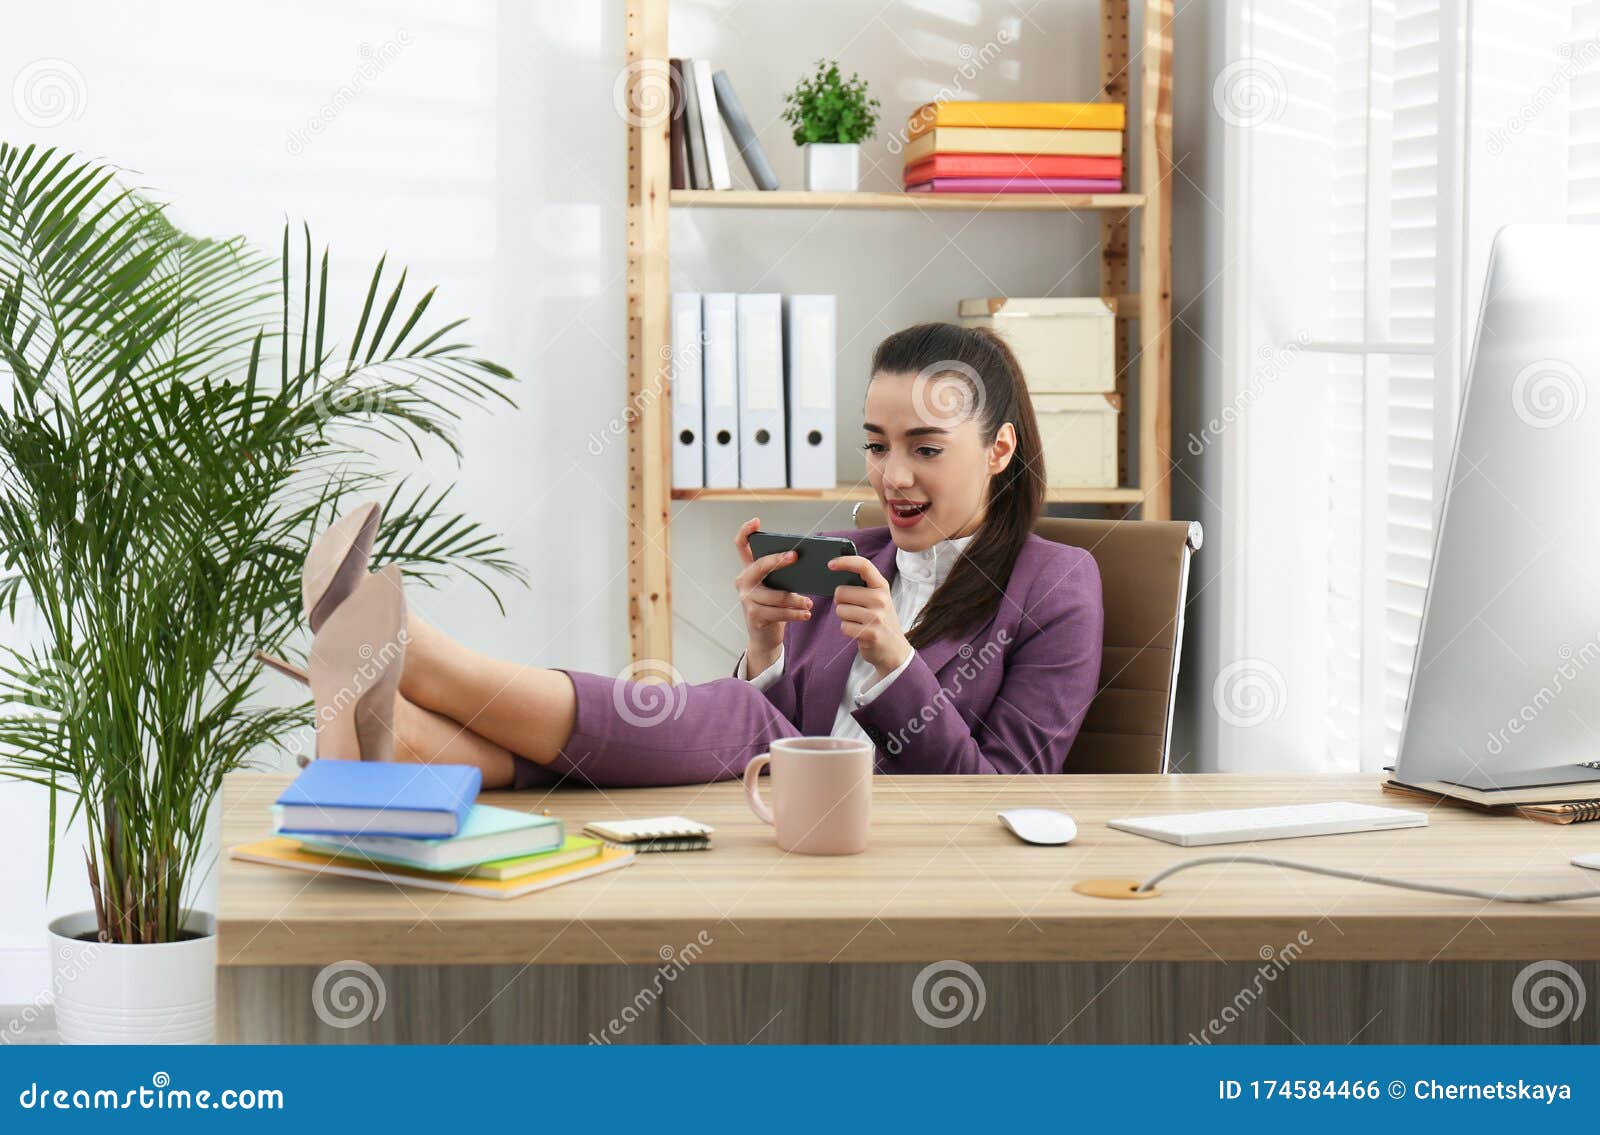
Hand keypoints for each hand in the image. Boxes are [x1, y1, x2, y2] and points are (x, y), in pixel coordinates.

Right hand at [733, 517, 811, 672]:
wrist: (763, 637)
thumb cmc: (773, 607)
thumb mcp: (775, 587)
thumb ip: (782, 575)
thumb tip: (804, 562)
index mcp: (749, 570)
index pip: (741, 546)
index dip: (745, 531)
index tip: (756, 521)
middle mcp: (743, 582)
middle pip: (760, 566)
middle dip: (778, 560)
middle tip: (795, 557)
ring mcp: (747, 599)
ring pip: (776, 595)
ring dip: (796, 599)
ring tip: (809, 603)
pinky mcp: (754, 616)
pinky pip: (779, 612)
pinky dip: (795, 614)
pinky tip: (805, 614)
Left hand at [827, 554, 911, 680]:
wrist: (895, 650)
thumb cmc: (881, 621)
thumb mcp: (879, 600)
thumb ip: (864, 586)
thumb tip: (838, 571)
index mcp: (882, 587)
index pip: (864, 566)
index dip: (845, 561)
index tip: (831, 564)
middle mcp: (881, 599)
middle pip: (841, 592)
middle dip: (841, 602)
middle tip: (854, 609)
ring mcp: (876, 617)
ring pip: (840, 610)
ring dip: (844, 617)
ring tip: (859, 622)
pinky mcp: (870, 633)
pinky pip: (843, 626)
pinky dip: (847, 630)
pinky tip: (859, 632)